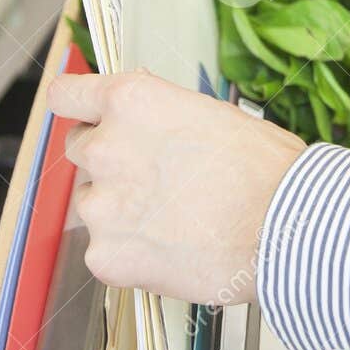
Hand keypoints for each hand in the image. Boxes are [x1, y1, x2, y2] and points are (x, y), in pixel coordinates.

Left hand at [48, 69, 305, 302]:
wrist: (284, 230)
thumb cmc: (264, 170)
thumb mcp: (211, 113)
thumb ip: (159, 111)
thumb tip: (139, 115)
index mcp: (130, 101)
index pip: (65, 95)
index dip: (79, 108)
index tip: (86, 118)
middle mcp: (106, 147)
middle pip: (79, 150)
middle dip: (109, 161)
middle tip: (153, 178)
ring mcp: (101, 205)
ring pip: (91, 203)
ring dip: (118, 208)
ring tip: (170, 219)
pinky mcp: (105, 255)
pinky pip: (103, 249)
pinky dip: (130, 252)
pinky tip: (170, 248)